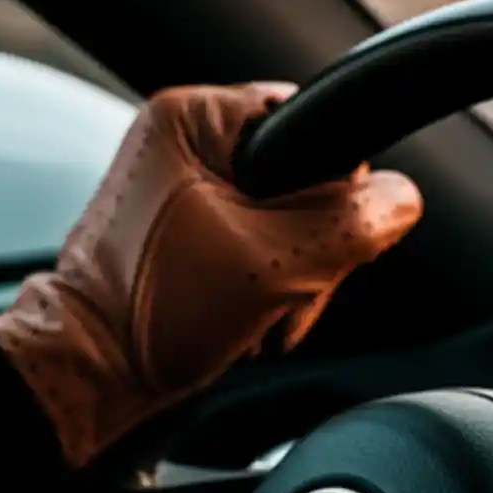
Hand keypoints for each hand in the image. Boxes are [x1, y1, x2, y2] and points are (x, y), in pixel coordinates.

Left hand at [0, 82, 421, 466]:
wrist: (90, 376)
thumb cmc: (152, 315)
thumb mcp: (277, 264)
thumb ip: (355, 224)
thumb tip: (402, 198)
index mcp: (193, 117)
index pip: (313, 121)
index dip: (334, 188)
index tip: (313, 238)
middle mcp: (183, 137)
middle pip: (306, 176)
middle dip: (310, 246)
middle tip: (283, 288)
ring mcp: (183, 182)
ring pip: (289, 215)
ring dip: (292, 272)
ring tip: (261, 309)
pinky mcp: (187, 224)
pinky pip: (262, 238)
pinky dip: (268, 280)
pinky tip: (250, 312)